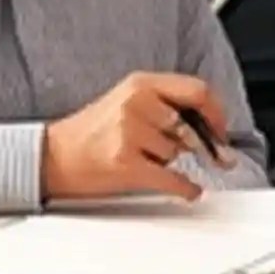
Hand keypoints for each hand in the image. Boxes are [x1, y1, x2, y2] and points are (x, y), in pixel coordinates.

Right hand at [41, 72, 228, 201]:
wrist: (52, 156)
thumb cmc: (91, 131)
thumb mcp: (127, 100)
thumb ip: (164, 103)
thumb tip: (208, 124)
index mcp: (140, 83)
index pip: (197, 90)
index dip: (217, 113)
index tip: (222, 130)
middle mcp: (136, 103)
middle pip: (191, 126)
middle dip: (204, 145)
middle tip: (215, 156)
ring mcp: (129, 132)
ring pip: (177, 153)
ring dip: (172, 162)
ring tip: (148, 160)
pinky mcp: (124, 162)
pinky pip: (171, 179)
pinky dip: (186, 188)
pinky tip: (189, 190)